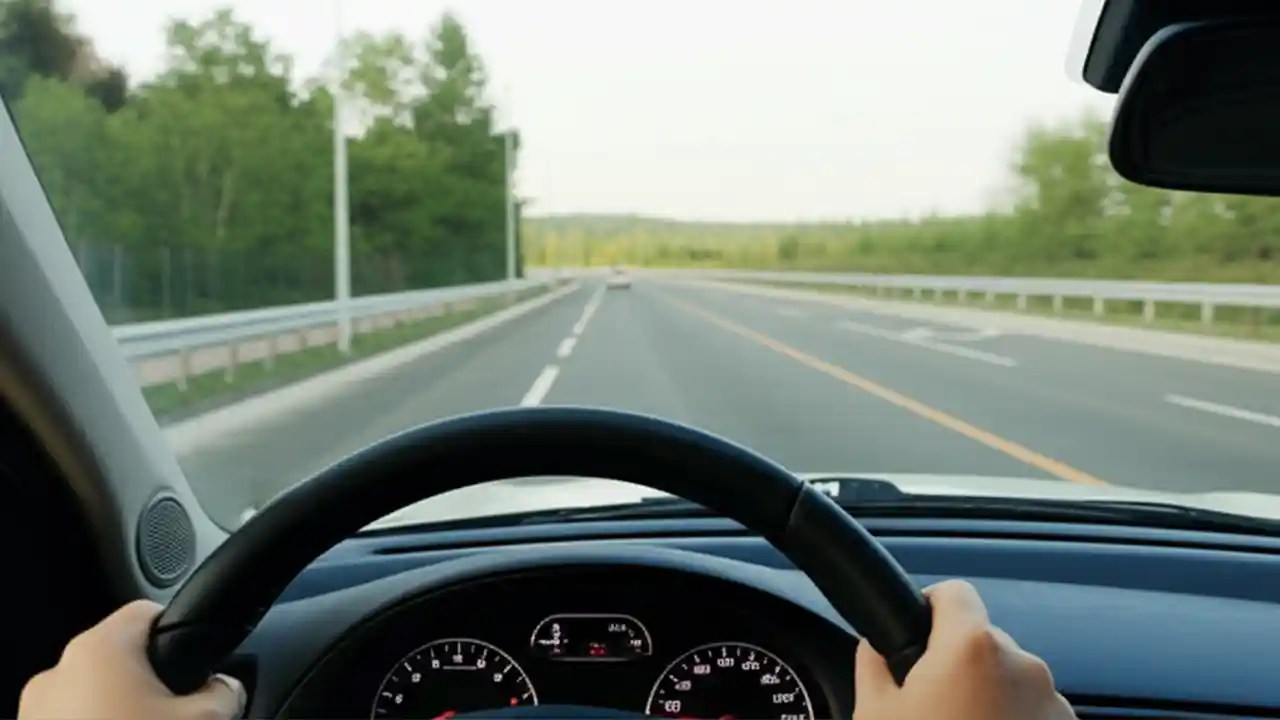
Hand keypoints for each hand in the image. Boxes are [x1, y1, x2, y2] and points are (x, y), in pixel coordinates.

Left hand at [19, 600, 246, 719]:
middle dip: (150, 686)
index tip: (196, 664)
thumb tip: (223, 689)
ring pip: (93, 698)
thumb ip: (224, 693)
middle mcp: (57, 674)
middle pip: (120, 661)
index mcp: (100, 650)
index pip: (148, 612)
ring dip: (120, 715)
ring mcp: (33, 714)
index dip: (179, 634)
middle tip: (177, 718)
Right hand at [854, 580, 1075, 719]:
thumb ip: (874, 664)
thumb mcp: (875, 713)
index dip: (929, 608)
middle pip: (982, 641)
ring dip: (987, 699)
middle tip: (929, 706)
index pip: (953, 593)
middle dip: (956, 666)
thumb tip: (877, 649)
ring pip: (1009, 681)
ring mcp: (1053, 704)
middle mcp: (1022, 666)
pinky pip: (1032, 714)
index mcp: (971, 647)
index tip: (916, 631)